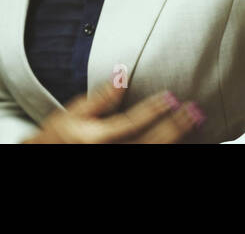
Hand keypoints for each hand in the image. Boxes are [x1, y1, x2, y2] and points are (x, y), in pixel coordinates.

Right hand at [23, 82, 204, 143]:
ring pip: (153, 152)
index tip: (171, 97)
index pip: (131, 124)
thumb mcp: (73, 113)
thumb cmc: (60, 136)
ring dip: (176, 139)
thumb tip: (122, 78)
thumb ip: (99, 98)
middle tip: (194, 110)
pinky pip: (150, 156)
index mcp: (96, 139)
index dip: (153, 110)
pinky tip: (184, 139)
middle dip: (174, 126)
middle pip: (149, 142)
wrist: (49, 156)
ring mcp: (118, 161)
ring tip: (195, 123)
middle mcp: (111, 153)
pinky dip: (168, 148)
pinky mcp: (125, 165)